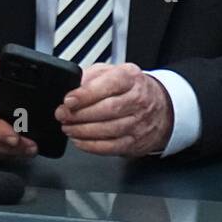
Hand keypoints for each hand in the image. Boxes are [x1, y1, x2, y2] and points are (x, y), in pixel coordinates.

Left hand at [56, 63, 173, 157]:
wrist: (159, 108)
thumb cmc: (129, 90)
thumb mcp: (111, 73)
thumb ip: (90, 77)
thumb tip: (70, 87)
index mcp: (130, 78)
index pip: (110, 84)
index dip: (86, 94)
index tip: (68, 100)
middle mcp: (137, 99)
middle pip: (107, 109)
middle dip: (80, 114)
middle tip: (63, 116)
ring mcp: (138, 122)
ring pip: (108, 129)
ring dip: (82, 131)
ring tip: (68, 128)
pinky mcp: (134, 142)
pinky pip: (110, 147)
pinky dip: (90, 146)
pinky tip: (79, 140)